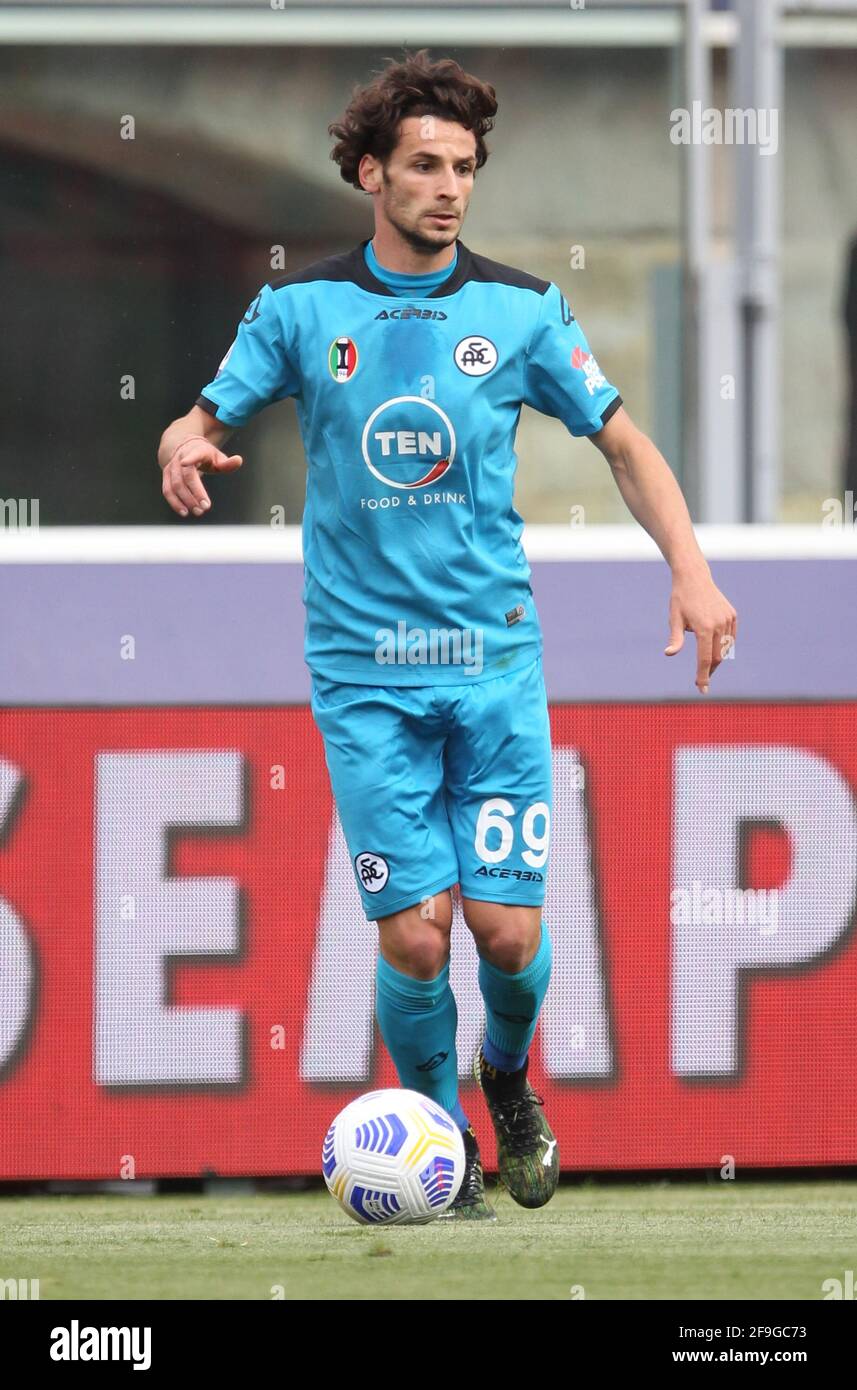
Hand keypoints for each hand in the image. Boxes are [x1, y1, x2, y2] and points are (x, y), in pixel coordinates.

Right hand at [161, 435, 242, 516]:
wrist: (184, 447)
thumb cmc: (204, 455)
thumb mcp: (217, 457)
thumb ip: (227, 463)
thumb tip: (238, 460)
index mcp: (196, 450)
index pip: (193, 454)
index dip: (190, 458)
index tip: (185, 462)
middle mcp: (181, 457)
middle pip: (186, 476)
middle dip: (195, 492)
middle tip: (205, 507)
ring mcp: (171, 466)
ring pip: (175, 485)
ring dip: (185, 500)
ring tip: (197, 512)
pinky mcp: (166, 475)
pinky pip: (167, 490)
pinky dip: (174, 502)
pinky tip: (184, 512)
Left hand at [664, 569, 736, 693]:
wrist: (694, 578)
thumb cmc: (680, 599)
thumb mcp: (674, 619)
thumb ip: (675, 638)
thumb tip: (669, 654)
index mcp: (704, 627)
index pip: (705, 659)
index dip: (703, 676)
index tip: (702, 690)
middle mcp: (719, 624)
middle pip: (717, 657)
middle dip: (709, 670)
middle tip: (699, 679)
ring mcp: (728, 619)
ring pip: (725, 649)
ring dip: (715, 658)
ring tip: (704, 662)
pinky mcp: (733, 616)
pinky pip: (730, 638)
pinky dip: (723, 646)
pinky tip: (713, 648)